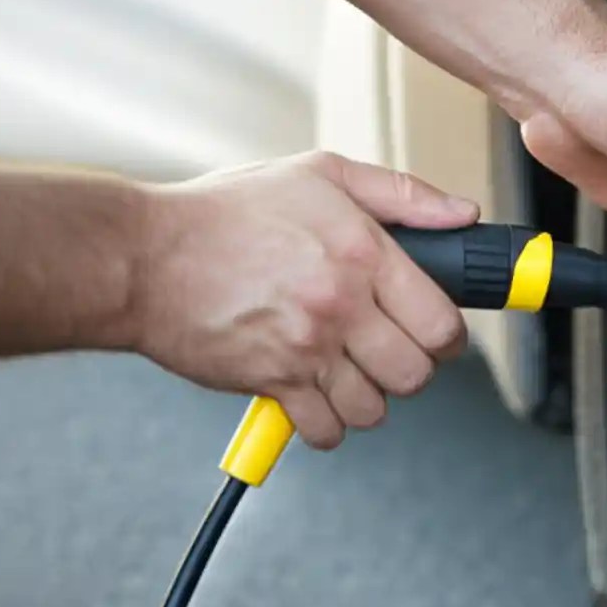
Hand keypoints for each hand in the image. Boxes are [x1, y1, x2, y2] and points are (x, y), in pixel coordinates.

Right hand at [135, 151, 478, 448]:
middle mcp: (341, 304)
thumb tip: (463, 215)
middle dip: (410, 369)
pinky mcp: (272, 381)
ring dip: (368, 399)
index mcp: (363, 254)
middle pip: (416, 373)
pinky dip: (327, 425)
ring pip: (374, 409)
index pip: (442, 323)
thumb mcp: (320, 175)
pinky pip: (327, 431)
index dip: (447, 337)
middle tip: (389, 354)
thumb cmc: (228, 212)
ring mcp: (306, 347)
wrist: (143, 256)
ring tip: (348, 374)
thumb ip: (401, 194)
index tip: (436, 336)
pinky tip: (315, 397)